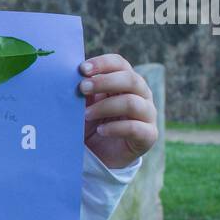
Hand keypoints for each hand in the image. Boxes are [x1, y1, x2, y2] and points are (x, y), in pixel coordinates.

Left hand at [80, 53, 157, 168]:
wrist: (98, 155)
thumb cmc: (91, 124)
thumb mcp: (84, 105)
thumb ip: (83, 91)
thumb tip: (72, 76)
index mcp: (126, 81)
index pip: (120, 64)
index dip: (102, 63)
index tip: (82, 69)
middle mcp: (141, 94)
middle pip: (131, 79)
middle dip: (104, 82)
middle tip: (81, 89)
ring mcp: (147, 114)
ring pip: (132, 103)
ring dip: (105, 107)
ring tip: (85, 115)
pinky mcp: (148, 136)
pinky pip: (135, 128)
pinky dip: (115, 128)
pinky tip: (101, 131)